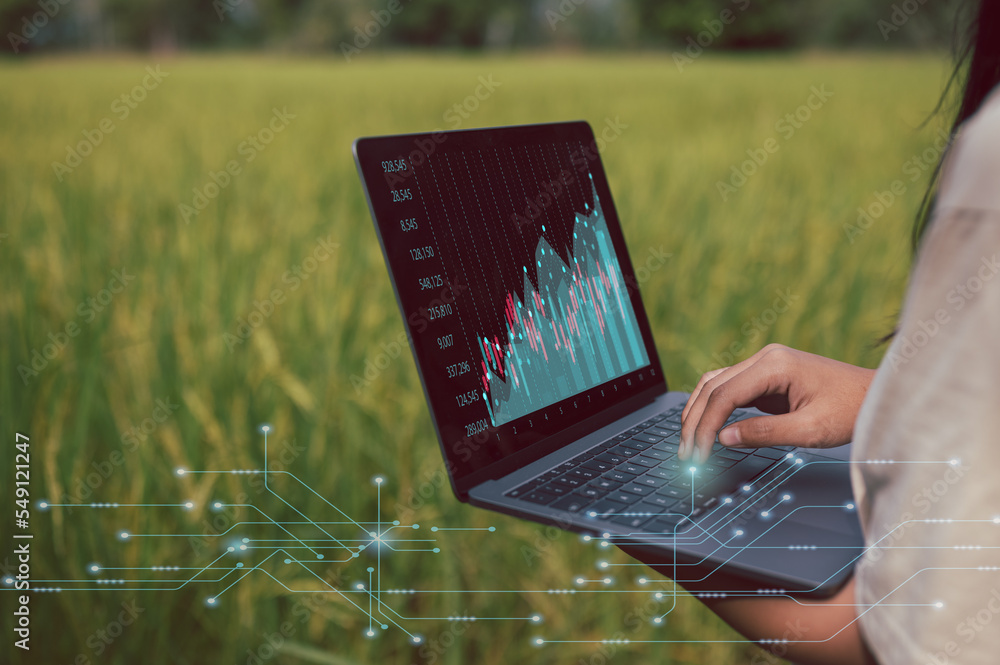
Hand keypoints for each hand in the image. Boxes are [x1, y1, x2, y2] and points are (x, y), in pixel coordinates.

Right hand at [678, 344, 874, 462]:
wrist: (876, 396)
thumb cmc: (851, 410)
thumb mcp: (810, 429)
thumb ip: (765, 434)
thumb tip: (723, 439)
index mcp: (774, 365)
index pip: (723, 396)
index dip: (705, 428)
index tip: (698, 455)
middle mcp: (764, 358)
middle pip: (712, 388)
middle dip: (694, 422)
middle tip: (686, 454)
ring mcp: (763, 365)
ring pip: (714, 385)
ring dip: (698, 412)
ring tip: (689, 442)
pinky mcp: (766, 376)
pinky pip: (729, 388)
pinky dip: (713, 407)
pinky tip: (706, 427)